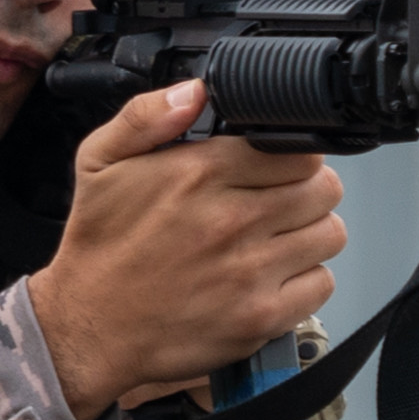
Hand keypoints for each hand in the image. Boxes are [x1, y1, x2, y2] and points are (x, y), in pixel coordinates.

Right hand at [23, 80, 347, 419]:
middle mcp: (231, 221)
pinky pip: (321, 284)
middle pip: (323, 188)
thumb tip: (196, 90)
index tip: (277, 167)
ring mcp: (249, 272)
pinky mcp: (259, 317)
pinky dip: (306, 280)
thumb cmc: (100, 247)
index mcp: (199, 174)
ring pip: (329, 233)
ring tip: (279, 238)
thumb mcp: (99, 162)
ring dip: (311, 233)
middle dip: (307, 190)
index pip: (298, 149)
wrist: (89, 329)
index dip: (294, 155)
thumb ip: (146, 115)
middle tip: (280, 202)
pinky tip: (275, 276)